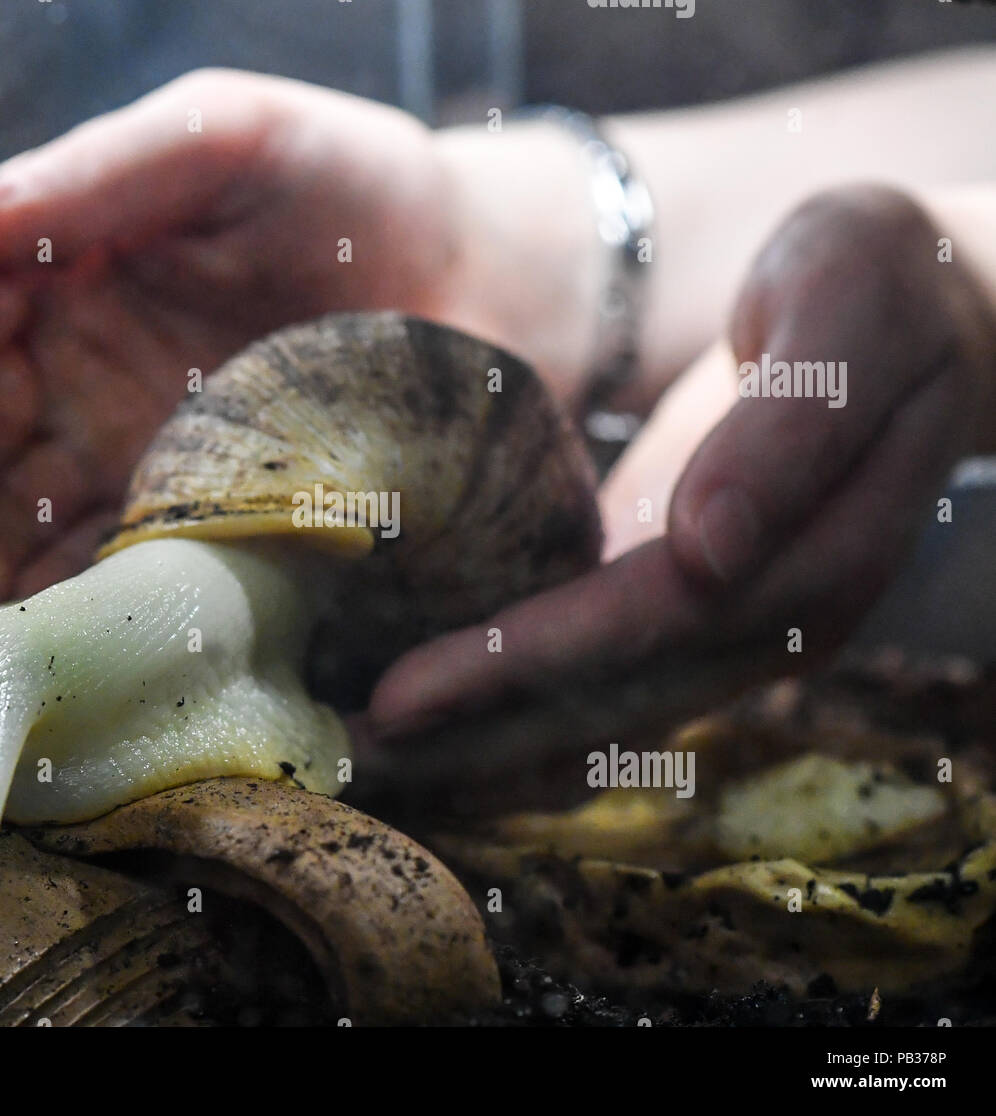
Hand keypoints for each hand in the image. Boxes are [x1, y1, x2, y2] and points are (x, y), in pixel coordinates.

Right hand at [0, 69, 597, 613]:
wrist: (465, 279)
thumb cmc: (346, 186)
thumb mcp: (222, 142)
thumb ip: (92, 178)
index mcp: (66, 261)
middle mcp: (78, 361)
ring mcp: (124, 448)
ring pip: (20, 513)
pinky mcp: (181, 516)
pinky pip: (103, 565)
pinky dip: (63, 604)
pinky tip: (40, 638)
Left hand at [364, 185, 995, 813]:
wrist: (929, 321)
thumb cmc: (881, 288)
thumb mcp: (850, 303)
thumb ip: (794, 423)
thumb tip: (711, 545)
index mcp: (817, 549)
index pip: (646, 625)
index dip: (523, 665)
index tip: (401, 696)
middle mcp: (777, 617)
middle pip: (616, 698)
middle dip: (479, 732)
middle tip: (347, 752)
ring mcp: (740, 627)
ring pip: (610, 714)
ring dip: (491, 746)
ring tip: (373, 760)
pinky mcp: (701, 613)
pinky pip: (610, 683)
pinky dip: (524, 714)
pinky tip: (445, 726)